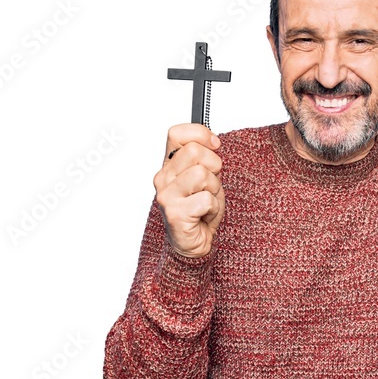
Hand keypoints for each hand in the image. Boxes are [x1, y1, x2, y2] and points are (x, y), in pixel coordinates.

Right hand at [153, 124, 223, 257]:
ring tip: (207, 201)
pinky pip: (206, 199)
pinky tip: (205, 215)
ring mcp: (167, 195)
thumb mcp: (205, 177)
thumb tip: (213, 140)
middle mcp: (163, 178)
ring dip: (214, 190)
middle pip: (195, 151)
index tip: (214, 145)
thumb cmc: (200, 210)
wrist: (193, 244)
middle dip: (214, 167)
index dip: (200, 134)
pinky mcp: (175, 213)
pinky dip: (213, 209)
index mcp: (169, 165)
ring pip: (202, 174)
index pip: (177, 134)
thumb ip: (204, 157)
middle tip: (210, 185)